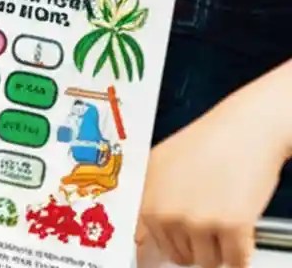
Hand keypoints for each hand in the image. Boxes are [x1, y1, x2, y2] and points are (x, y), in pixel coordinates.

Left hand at [136, 90, 284, 267]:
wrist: (245, 129)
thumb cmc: (206, 142)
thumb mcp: (158, 164)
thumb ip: (147, 199)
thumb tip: (138, 236)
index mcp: (147, 201)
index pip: (145, 244)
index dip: (161, 248)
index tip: (165, 251)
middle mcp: (167, 213)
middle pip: (180, 255)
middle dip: (195, 244)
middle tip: (208, 218)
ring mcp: (198, 221)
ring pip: (208, 261)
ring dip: (219, 248)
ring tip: (223, 216)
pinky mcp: (232, 227)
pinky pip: (236, 261)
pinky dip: (241, 254)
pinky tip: (241, 235)